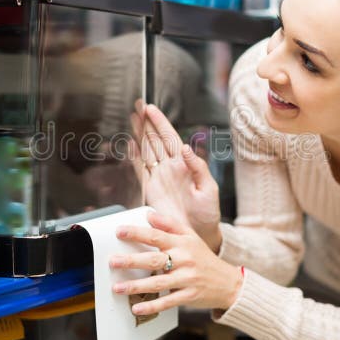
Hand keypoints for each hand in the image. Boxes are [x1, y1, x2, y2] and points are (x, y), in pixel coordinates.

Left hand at [109, 211, 242, 314]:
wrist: (228, 282)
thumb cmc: (204, 258)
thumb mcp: (191, 237)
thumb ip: (170, 225)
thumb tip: (149, 215)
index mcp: (182, 243)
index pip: (157, 235)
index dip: (137, 233)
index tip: (120, 232)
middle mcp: (184, 260)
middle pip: (154, 259)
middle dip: (132, 261)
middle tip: (113, 262)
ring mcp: (187, 279)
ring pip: (158, 282)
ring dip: (136, 286)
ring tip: (117, 287)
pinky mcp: (189, 296)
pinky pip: (167, 301)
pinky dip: (152, 305)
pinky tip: (137, 307)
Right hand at [129, 101, 222, 251]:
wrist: (198, 234)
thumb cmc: (208, 213)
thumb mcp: (209, 189)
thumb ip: (198, 167)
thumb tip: (187, 148)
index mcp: (185, 164)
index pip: (170, 138)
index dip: (160, 123)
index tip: (151, 109)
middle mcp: (170, 168)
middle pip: (155, 140)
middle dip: (147, 123)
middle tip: (138, 106)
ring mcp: (159, 177)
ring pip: (146, 150)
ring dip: (139, 135)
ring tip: (132, 118)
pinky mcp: (150, 189)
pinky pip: (140, 169)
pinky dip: (134, 157)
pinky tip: (130, 145)